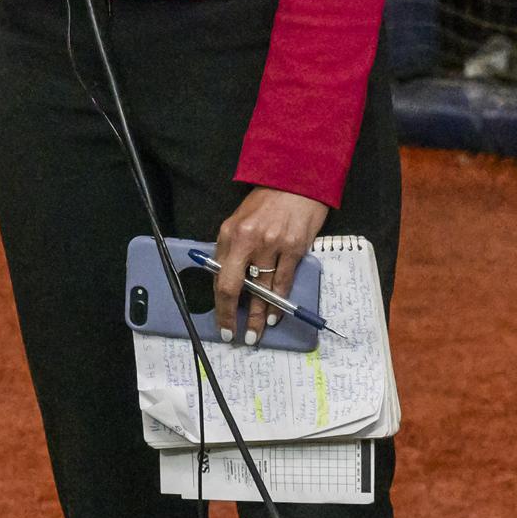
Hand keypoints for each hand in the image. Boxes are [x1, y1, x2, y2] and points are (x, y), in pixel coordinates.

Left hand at [210, 186, 328, 345]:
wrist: (297, 181)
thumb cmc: (267, 202)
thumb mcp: (240, 221)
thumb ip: (231, 249)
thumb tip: (226, 282)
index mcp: (230, 233)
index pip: (219, 276)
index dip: (220, 305)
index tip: (222, 324)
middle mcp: (248, 239)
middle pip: (235, 286)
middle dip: (233, 316)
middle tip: (235, 336)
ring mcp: (272, 244)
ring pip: (262, 290)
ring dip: (259, 316)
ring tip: (257, 333)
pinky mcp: (294, 247)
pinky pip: (284, 282)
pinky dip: (279, 303)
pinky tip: (275, 316)